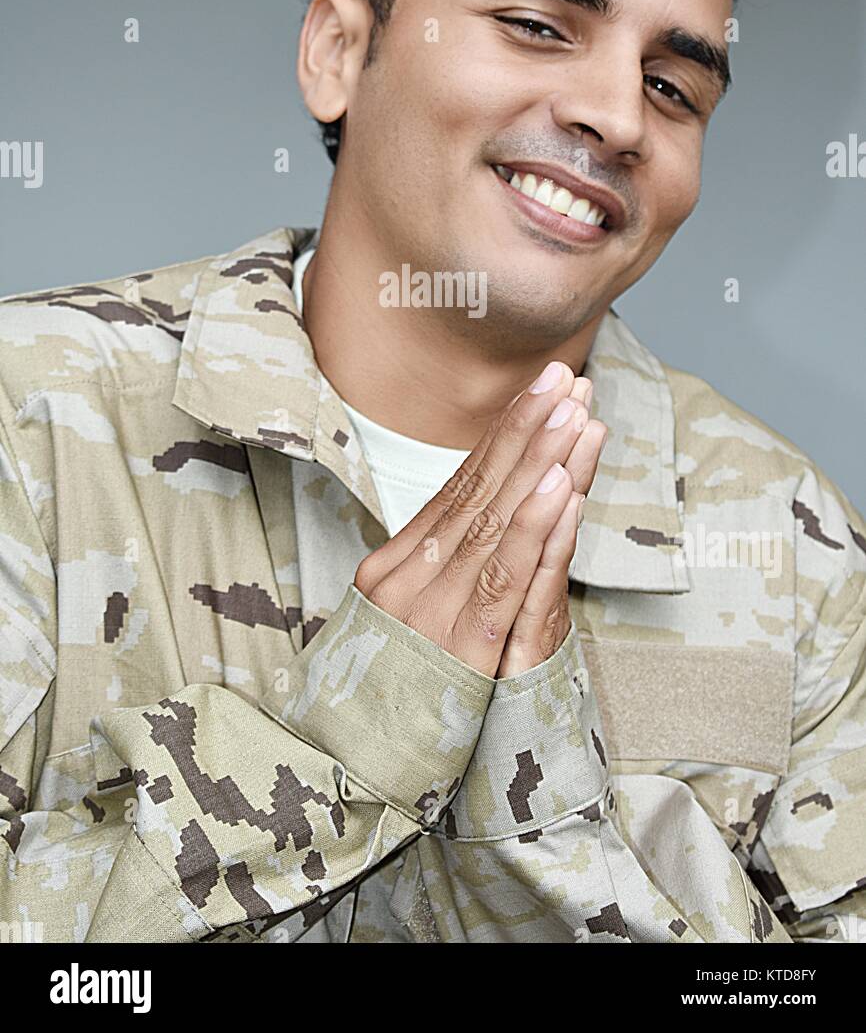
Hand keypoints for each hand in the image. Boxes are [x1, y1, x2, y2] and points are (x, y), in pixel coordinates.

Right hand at [353, 360, 606, 677]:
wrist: (331, 773)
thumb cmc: (368, 705)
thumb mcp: (389, 633)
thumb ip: (420, 584)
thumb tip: (451, 542)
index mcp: (392, 567)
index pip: (458, 489)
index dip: (503, 437)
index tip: (539, 393)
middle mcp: (407, 575)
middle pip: (477, 489)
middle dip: (526, 427)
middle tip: (563, 375)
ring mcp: (430, 607)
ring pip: (495, 519)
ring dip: (539, 460)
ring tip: (574, 410)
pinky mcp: (460, 645)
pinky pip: (503, 574)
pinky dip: (533, 526)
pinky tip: (561, 486)